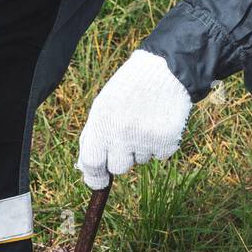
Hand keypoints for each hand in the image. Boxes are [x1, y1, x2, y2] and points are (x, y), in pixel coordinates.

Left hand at [77, 50, 191, 189]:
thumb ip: (91, 137)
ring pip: (140, 161)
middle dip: (121, 158)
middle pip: (118, 168)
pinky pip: (160, 155)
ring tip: (145, 121)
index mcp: (102, 123)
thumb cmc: (128, 91)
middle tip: (128, 135)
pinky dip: (160, 144)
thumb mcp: (103, 107)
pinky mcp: (167, 140)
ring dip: (142, 148)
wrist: (166, 69)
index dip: (94, 178)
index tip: (99, 182)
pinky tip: (160, 122)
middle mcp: (122, 132)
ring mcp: (146, 138)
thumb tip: (84, 169)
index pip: (92, 163)